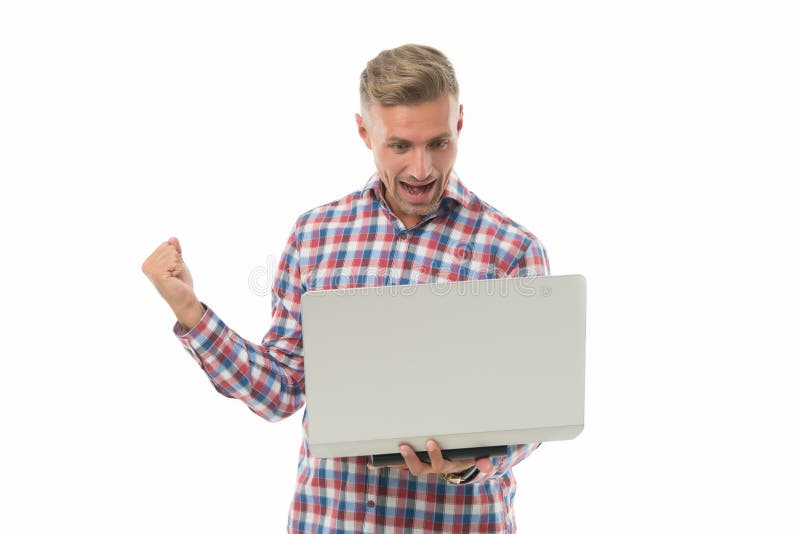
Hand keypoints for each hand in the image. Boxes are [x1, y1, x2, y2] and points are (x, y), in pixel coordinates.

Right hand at [141, 236, 203, 328]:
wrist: (184, 299)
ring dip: (178, 265)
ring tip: (174, 276)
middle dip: (177, 260)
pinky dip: (179, 268)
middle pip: (169, 247)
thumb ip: (175, 250)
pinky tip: (174, 278)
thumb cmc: (180, 282)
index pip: (166, 244)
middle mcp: (146, 265)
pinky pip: (173, 261)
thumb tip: (172, 238)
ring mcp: (151, 270)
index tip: (173, 269)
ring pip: (172, 253)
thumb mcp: (178, 262)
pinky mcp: (157, 274)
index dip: (176, 256)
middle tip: (175, 274)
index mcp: (148, 262)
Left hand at [374, 439, 494, 476]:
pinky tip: (372, 463)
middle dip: (411, 458)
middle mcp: (431, 467)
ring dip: (400, 460)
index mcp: (445, 465)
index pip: (438, 462)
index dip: (434, 454)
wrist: (457, 462)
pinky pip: (398, 464)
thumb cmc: (464, 455)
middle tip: (405, 446)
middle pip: (419, 468)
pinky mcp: (413, 461)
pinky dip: (385, 464)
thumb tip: (488, 464)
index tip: (430, 442)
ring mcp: (422, 464)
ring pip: (409, 466)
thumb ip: (482, 461)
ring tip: (393, 448)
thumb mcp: (474, 457)